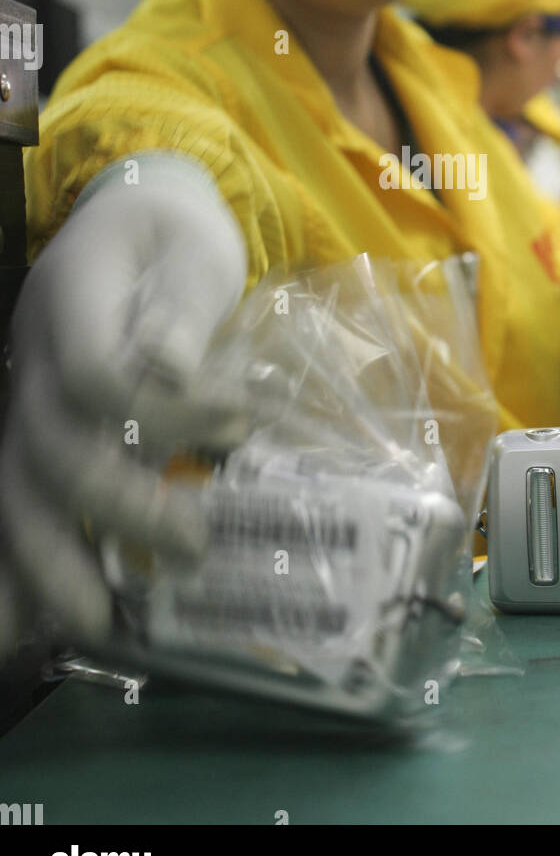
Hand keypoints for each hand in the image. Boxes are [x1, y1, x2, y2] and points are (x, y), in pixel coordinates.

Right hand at [0, 153, 247, 659]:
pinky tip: (21, 633)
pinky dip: (15, 570)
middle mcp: (33, 357)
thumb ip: (181, 306)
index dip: (169, 409)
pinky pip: (15, 501)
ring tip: (93, 624)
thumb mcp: (192, 249)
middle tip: (195, 545)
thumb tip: (174, 368)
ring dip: (45, 563)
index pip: (97, 373)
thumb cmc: (172, 237)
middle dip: (118, 506)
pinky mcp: (36, 434)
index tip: (242, 419)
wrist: (129, 223)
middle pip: (51, 446)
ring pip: (15, 488)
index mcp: (72, 301)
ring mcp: (26, 398)